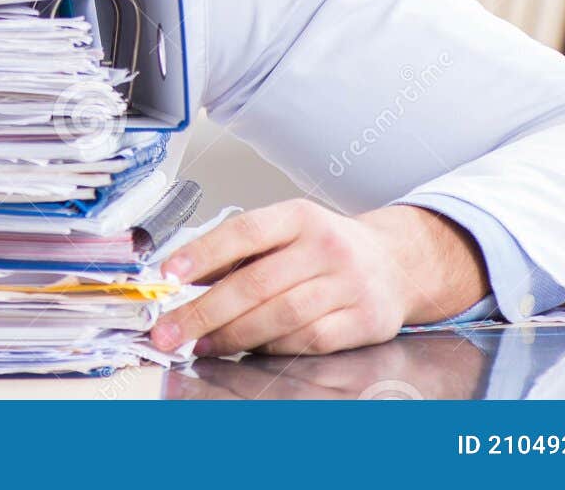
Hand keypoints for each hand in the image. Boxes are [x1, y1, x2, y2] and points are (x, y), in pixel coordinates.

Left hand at [149, 199, 488, 358]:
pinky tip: (251, 349)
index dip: (203, 253)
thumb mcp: (286, 231)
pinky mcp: (364, 321)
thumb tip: (183, 276)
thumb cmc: (327, 247)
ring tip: (202, 344)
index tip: (168, 274)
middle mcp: (325, 247)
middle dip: (204, 311)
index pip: (244, 232)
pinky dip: (274, 348)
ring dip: (233, 335)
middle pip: (255, 283)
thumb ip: (240, 252)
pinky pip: (308, 341)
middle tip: (170, 330)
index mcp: (299, 216)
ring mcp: (348, 285)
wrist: (396, 262)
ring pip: (279, 316)